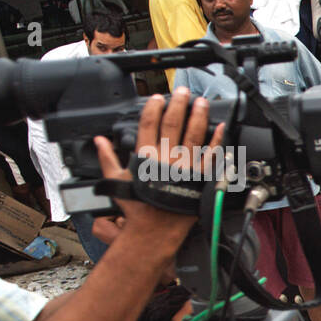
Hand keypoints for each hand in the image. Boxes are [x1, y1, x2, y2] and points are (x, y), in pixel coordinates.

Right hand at [94, 88, 225, 254]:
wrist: (155, 229)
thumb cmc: (137, 208)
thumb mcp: (117, 181)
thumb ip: (107, 158)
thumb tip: (99, 141)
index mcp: (144, 156)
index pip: (148, 124)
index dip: (153, 108)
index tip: (158, 97)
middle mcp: (164, 159)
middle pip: (172, 124)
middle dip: (178, 104)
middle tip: (182, 91)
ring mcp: (183, 168)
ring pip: (193, 135)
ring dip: (198, 115)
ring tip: (201, 102)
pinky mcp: (199, 178)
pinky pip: (210, 156)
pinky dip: (217, 141)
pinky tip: (221, 128)